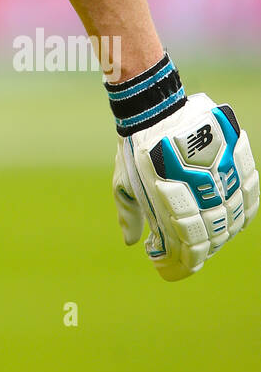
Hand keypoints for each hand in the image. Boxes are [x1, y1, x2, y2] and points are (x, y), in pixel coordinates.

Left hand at [113, 92, 258, 280]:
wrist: (154, 106)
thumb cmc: (136, 146)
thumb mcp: (124, 181)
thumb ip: (129, 213)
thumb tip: (131, 242)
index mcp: (172, 206)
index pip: (187, 252)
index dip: (179, 266)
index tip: (165, 265)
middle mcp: (203, 195)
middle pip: (212, 239)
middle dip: (198, 250)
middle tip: (184, 248)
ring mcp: (222, 178)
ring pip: (233, 220)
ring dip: (220, 231)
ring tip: (204, 229)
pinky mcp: (236, 161)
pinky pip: (249, 193)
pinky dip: (241, 209)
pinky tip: (230, 213)